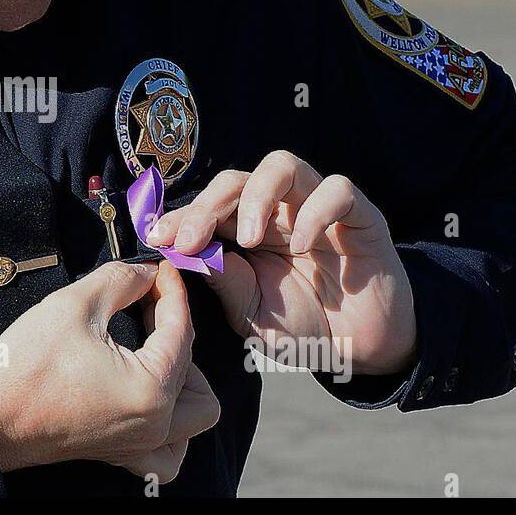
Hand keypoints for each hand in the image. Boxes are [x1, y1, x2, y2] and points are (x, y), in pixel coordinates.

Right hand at [0, 260, 219, 481]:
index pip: (179, 331)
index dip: (171, 292)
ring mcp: (140, 444)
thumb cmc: (26, 366)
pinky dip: (173, 425)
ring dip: (186, 380)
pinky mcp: (122, 453)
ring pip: (195, 415)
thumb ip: (120, 281)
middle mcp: (155, 425)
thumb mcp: (74, 305)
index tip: (159, 269)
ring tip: (154, 350)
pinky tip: (151, 397)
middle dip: (180, 335)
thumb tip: (146, 273)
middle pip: (197, 375)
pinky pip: (170, 449)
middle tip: (150, 306)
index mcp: (150, 390)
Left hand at [146, 150, 416, 375]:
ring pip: (281, 165)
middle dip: (206, 206)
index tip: (156, 238)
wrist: (359, 348)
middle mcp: (275, 210)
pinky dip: (315, 211)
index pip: (206, 207)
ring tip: (246, 238)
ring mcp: (314, 206)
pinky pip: (336, 189)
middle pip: (234, 180)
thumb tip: (190, 254)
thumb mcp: (251, 313)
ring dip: (256, 196)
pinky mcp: (358, 213)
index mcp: (243, 229)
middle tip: (191, 240)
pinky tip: (303, 244)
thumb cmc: (300, 324)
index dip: (180, 218)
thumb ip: (224, 283)